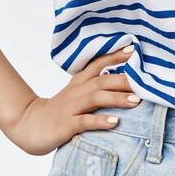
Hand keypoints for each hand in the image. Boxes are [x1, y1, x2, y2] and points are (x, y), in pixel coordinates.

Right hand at [4, 45, 140, 155]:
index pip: (98, 64)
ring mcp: (71, 108)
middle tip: (145, 80)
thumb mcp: (76, 94)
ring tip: (136, 100)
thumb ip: (96, 87)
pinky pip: (85, 122)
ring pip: (95, 98)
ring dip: (116, 98)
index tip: (134, 49)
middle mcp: (76, 92)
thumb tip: (125, 82)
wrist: (29, 126)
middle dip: (124, 78)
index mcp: (79, 82)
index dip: (115, 56)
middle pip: (102, 80)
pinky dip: (100, 121)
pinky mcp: (66, 125)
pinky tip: (114, 122)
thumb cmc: (60, 111)